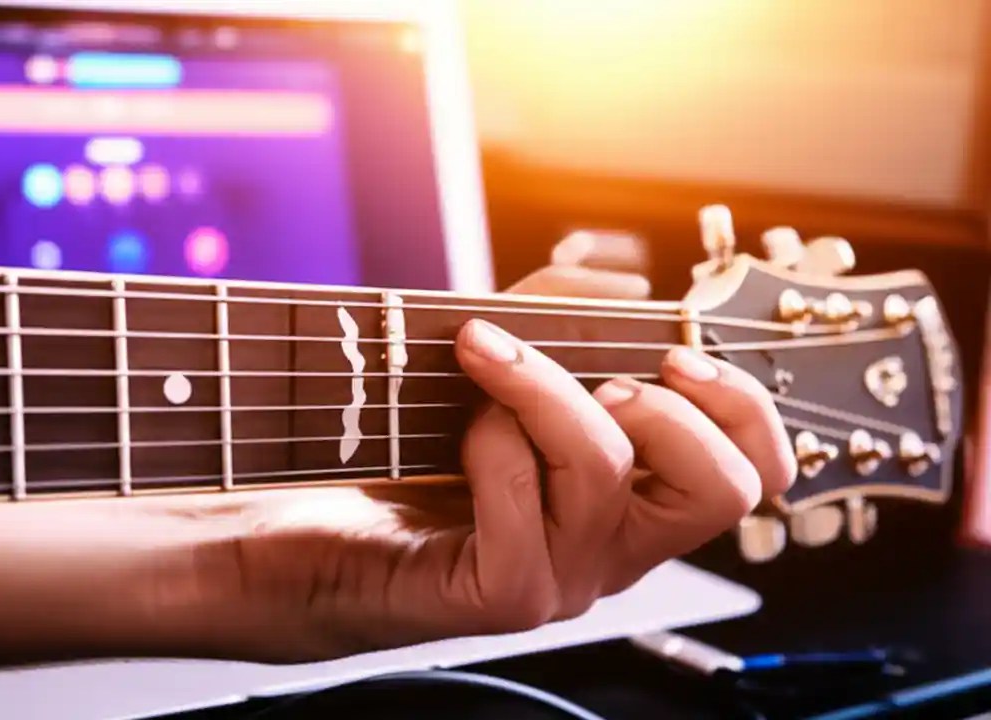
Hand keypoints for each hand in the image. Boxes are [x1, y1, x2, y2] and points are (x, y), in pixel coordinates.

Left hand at [201, 242, 793, 661]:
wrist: (299, 529)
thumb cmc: (396, 450)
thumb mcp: (489, 367)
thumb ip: (557, 318)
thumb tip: (626, 285)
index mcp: (629, 496)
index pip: (751, 472)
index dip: (744, 406)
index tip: (681, 353)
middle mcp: (611, 547)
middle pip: (721, 489)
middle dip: (666, 405)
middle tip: (600, 375)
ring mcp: (561, 579)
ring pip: (604, 472)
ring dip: (539, 390)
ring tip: (481, 363)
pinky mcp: (501, 598)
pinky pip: (524, 512)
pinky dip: (491, 446)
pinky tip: (452, 435)